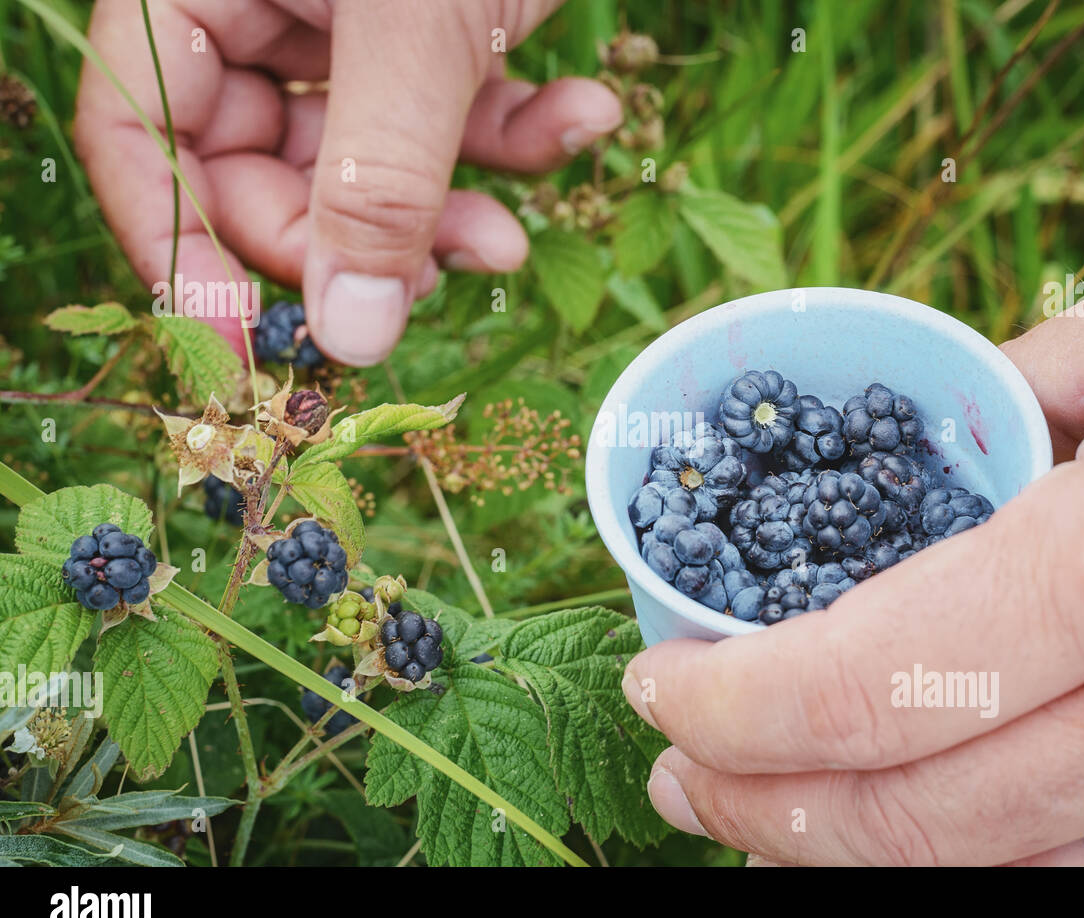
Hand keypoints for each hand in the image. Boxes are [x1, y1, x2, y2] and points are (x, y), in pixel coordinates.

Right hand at [75, 0, 620, 363]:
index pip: (139, 134)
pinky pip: (451, 108)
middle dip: (356, 239)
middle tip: (436, 280)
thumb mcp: (417, 21)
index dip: (182, 251)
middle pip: (261, 168)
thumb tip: (349, 335)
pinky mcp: (431, 26)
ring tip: (516, 233)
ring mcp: (345, 15)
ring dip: (450, 205)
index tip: (244, 355)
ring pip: (367, 159)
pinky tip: (583, 110)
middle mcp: (258, 0)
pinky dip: (516, 127)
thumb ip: (379, 178)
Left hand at [621, 205, 1083, 865]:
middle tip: (678, 771)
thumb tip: (907, 461)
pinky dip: (978, 867)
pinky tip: (920, 828)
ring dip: (849, 857)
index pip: (871, 684)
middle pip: (914, 817)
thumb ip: (1006, 400)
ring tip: (759, 817)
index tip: (658, 685)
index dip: (734, 705)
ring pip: (1000, 879)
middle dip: (760, 806)